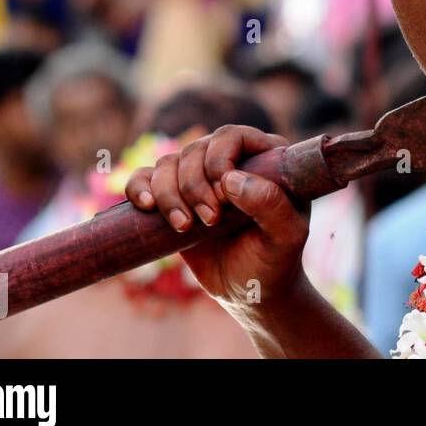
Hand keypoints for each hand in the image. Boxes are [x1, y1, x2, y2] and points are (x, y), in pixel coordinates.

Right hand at [124, 125, 309, 308]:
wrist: (249, 289)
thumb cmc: (274, 260)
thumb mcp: (286, 237)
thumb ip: (271, 205)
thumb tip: (230, 179)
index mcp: (265, 160)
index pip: (233, 136)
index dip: (219, 161)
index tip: (223, 199)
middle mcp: (230, 161)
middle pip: (195, 149)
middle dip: (194, 186)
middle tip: (209, 220)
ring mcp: (200, 179)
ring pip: (168, 163)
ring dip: (169, 194)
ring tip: (183, 226)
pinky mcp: (173, 198)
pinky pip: (144, 178)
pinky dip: (139, 188)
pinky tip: (147, 208)